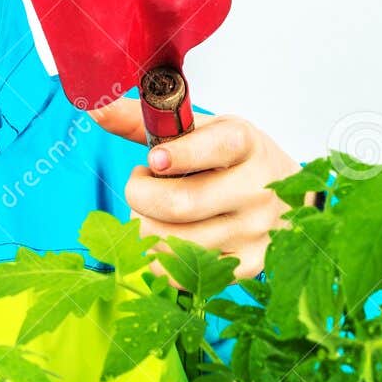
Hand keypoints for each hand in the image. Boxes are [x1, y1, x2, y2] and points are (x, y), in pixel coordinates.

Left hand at [85, 100, 307, 282]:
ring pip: (175, 243)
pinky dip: (157, 256)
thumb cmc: (232, 159)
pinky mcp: (248, 266)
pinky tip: (165, 236)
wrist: (287, 197)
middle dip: (140, 196)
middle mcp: (256, 189)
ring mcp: (254, 232)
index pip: (215, 148)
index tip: (153, 160)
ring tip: (151, 211)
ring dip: (144, 227)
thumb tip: (94, 107)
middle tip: (139, 185)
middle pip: (181, 204)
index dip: (178, 156)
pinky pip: (182, 275)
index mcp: (246, 145)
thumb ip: (146, 121)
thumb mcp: (201, 129)